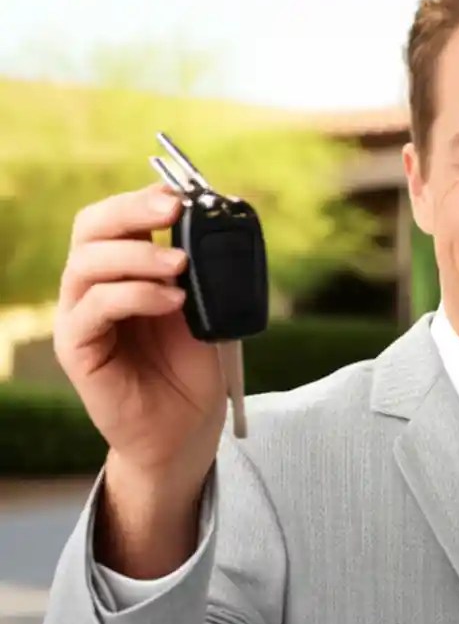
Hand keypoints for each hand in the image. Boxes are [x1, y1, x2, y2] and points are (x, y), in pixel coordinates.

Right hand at [54, 183, 226, 495]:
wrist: (185, 430)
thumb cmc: (194, 367)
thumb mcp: (207, 307)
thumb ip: (202, 268)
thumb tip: (216, 219)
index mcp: (121, 269)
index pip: (113, 217)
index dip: (141, 198)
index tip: (181, 194)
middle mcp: (92, 286)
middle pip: (90, 228)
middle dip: (132, 211)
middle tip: (174, 210)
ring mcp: (80, 316)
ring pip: (87, 263)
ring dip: (138, 256)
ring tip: (181, 267)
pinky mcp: (77, 349)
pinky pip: (94, 308)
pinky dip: (134, 295)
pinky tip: (172, 301)